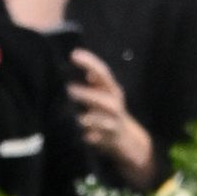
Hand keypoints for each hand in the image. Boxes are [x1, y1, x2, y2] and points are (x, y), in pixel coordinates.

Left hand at [66, 47, 154, 186]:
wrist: (128, 140)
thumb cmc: (109, 111)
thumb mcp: (104, 93)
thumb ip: (95, 80)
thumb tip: (84, 66)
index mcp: (112, 91)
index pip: (103, 73)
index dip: (89, 63)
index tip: (73, 55)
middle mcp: (115, 106)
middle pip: (104, 99)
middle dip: (87, 94)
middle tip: (68, 89)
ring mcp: (114, 124)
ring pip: (104, 121)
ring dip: (91, 118)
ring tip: (79, 118)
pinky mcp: (110, 140)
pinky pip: (101, 140)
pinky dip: (93, 138)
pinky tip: (86, 136)